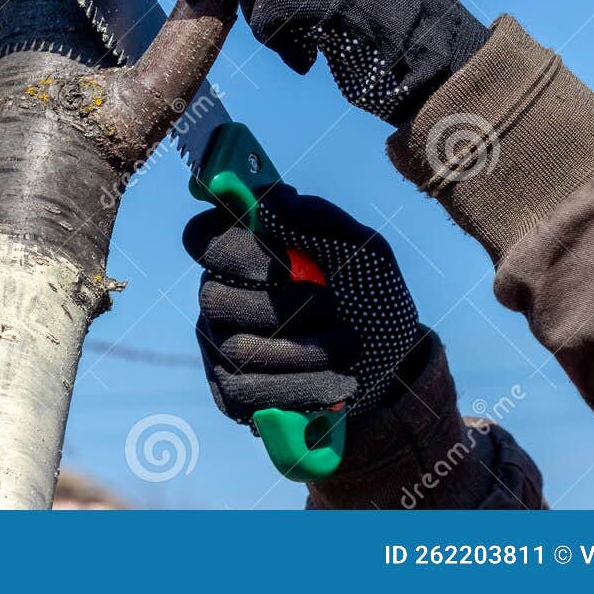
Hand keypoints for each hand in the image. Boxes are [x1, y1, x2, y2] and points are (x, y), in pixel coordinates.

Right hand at [183, 182, 422, 421]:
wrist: (392, 361)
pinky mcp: (232, 392)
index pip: (201, 238)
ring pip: (237, 350)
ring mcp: (220, 345)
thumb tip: (274, 199)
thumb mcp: (363, 249)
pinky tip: (337, 382)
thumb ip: (320, 219)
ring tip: (349, 345)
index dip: (235, 248)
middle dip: (284, 306)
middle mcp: (219, 294)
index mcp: (241, 251)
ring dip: (304, 351)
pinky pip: (247, 394)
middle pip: (216, 298)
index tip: (290, 260)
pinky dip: (301, 389)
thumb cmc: (368, 293)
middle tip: (334, 305)